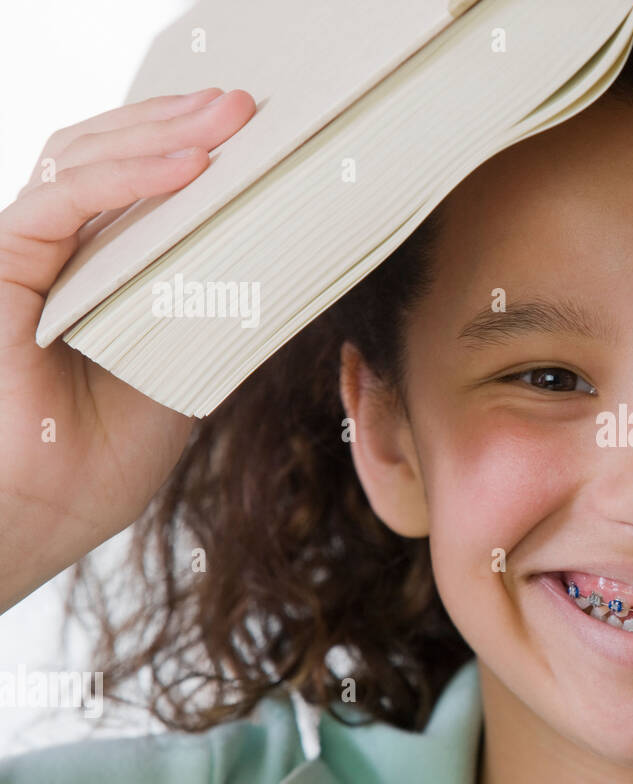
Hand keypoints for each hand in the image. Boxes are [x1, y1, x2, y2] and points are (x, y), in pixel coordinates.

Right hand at [0, 87, 255, 612]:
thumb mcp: (185, 370)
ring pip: (83, 161)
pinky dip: (124, 178)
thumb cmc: (107, 457)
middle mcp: (61, 253)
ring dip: (162, 134)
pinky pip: (59, 202)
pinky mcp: (4, 266)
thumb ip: (215, 312)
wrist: (50, 513)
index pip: (140, 185)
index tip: (261, 134)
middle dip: (182, 123)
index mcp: (102, 271)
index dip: (192, 149)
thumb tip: (290, 262)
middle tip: (250, 106)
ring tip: (231, 121)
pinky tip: (187, 168)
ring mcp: (30, 256)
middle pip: (113, 156)